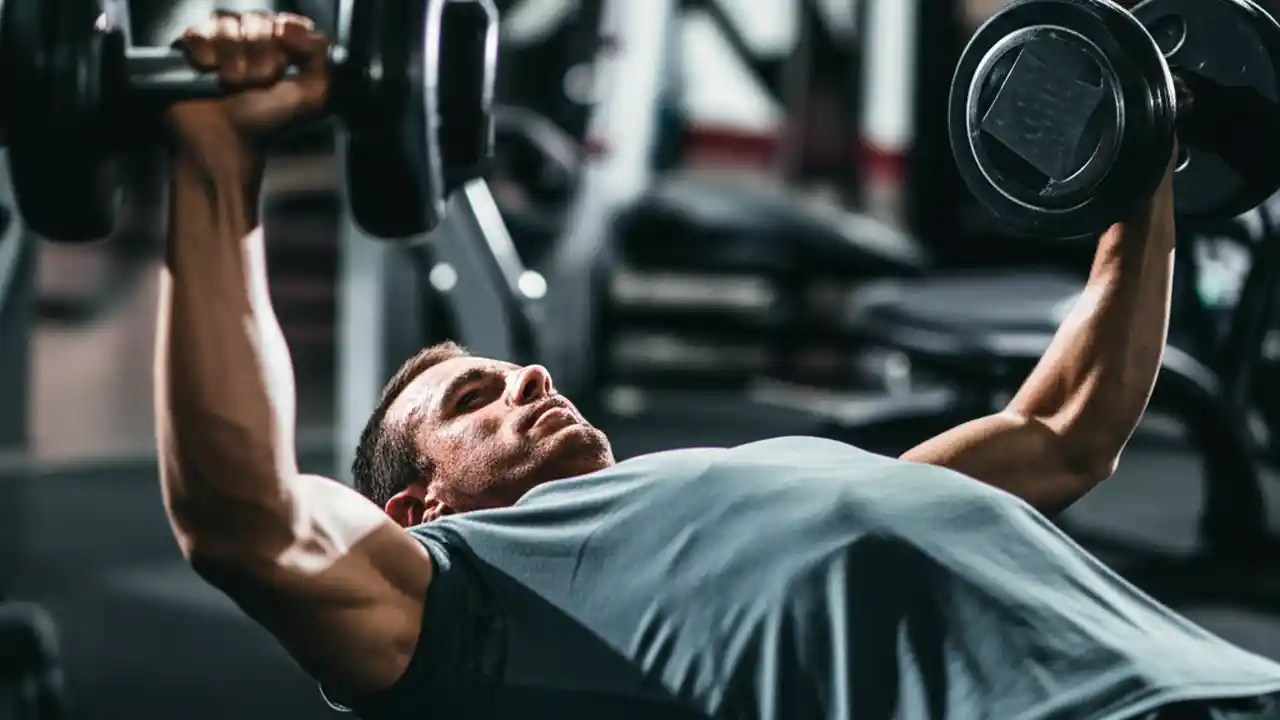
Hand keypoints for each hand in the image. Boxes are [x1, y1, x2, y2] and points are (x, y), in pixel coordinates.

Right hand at [165, 11, 329, 171]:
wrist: (226, 140)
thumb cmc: (266, 120)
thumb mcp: (310, 95)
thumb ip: (319, 59)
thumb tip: (308, 31)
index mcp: (281, 45)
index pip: (288, 21)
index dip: (288, 35)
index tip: (284, 61)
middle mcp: (251, 37)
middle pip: (258, 19)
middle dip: (261, 54)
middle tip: (257, 83)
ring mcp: (218, 39)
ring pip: (227, 22)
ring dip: (233, 57)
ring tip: (232, 84)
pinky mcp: (190, 46)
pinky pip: (198, 32)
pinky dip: (205, 52)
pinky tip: (208, 71)